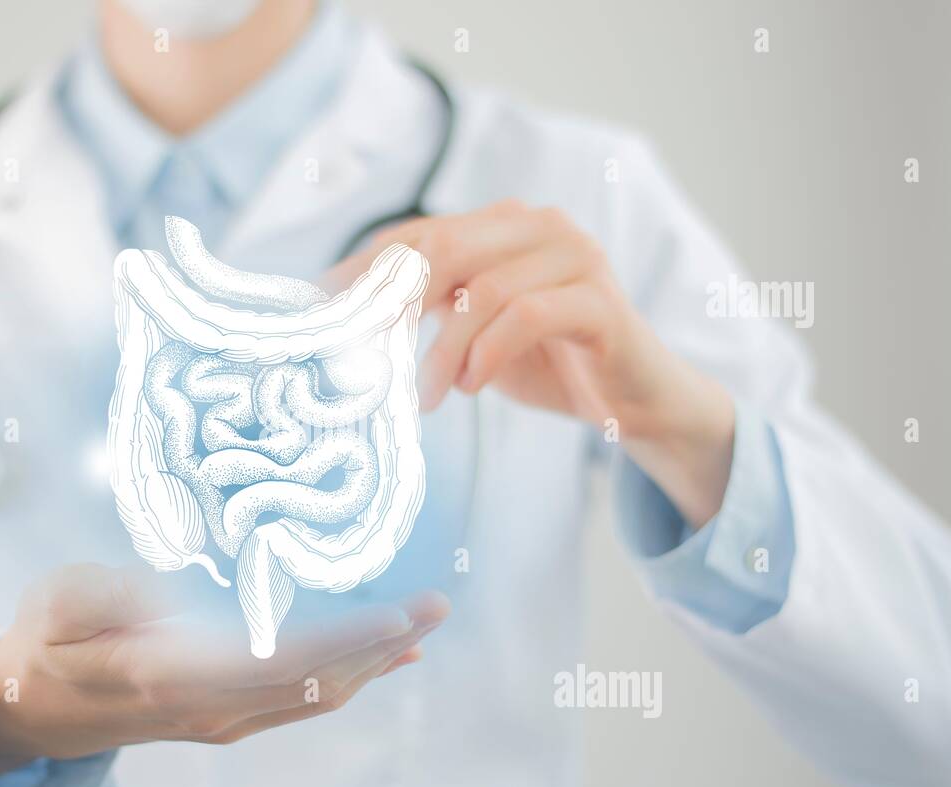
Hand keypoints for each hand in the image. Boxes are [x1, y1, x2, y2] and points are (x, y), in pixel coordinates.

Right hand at [0, 564, 449, 780]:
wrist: (35, 710)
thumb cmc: (46, 640)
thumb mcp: (56, 601)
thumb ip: (108, 594)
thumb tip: (169, 589)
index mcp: (168, 674)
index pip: (274, 660)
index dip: (342, 639)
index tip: (395, 613)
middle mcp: (208, 707)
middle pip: (314, 682)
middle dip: (380, 644)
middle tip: (436, 602)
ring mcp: (222, 719)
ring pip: (317, 696)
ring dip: (375, 661)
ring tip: (425, 620)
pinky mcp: (228, 716)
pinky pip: (303, 700)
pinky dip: (352, 676)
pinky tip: (387, 655)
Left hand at [326, 200, 735, 527]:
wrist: (633, 398)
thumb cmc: (545, 364)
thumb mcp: (471, 335)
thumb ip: (427, 313)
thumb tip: (344, 322)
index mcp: (500, 224)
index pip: (414, 235)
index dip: (361, 273)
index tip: (316, 315)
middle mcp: (537, 225)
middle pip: (441, 249)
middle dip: (392, 307)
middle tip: (361, 360)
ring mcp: (574, 255)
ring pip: (482, 288)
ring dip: (442, 351)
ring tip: (429, 397)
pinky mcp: (601, 299)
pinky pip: (527, 316)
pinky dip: (486, 354)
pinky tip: (471, 385)